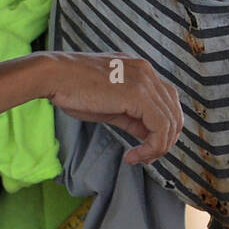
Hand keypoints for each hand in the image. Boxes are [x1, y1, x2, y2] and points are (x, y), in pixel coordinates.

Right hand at [37, 52, 182, 164]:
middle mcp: (147, 72)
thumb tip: (147, 134)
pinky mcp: (138, 95)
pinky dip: (151, 147)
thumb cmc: (71, 88)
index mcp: (140, 70)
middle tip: (147, 157)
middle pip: (174, 111)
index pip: (167, 100)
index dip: (163, 127)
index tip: (146, 147)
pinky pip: (160, 127)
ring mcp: (145, 81)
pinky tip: (133, 155)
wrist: (53, 75)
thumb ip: (131, 116)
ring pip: (170, 122)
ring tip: (138, 158)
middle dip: (165, 140)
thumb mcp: (108, 104)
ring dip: (158, 147)